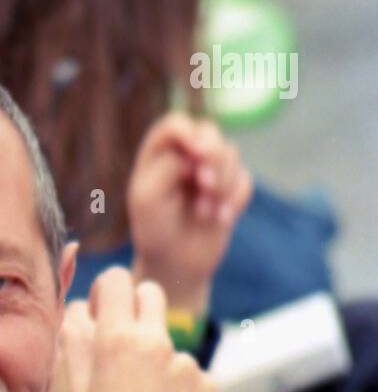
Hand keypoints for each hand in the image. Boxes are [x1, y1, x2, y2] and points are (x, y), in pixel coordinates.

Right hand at [61, 267, 216, 391]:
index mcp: (116, 338)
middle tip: (122, 346)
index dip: (106, 292)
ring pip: (168, 341)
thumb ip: (75, 336)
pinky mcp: (208, 386)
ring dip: (156, 359)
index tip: (102, 311)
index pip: (116, 279)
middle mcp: (156, 342)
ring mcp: (187, 364)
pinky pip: (190, 374)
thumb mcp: (72, 388)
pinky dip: (177, 390)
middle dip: (135, 310)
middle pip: (150, 294)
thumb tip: (81, 307)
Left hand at [128, 113, 252, 314]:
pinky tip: (220, 220)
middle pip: (209, 132)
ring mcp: (211, 170)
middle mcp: (186, 156)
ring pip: (231, 154)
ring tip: (203, 213)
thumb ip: (167, 164)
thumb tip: (198, 149)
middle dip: (212, 156)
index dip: (189, 133)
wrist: (175, 267)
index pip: (176, 124)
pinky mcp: (230, 190)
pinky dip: (234, 200)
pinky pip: (244, 180)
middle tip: (203, 183)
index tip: (194, 154)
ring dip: (221, 184)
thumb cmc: (154, 230)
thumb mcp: (147, 197)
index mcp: (159, 153)